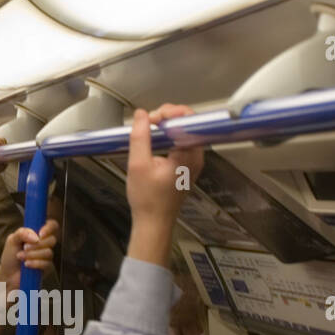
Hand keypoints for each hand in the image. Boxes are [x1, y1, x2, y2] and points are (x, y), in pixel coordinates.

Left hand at [0, 219, 57, 291]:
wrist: (8, 274)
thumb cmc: (10, 256)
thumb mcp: (12, 240)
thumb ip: (22, 233)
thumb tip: (36, 237)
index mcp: (37, 234)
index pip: (52, 225)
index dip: (49, 228)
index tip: (40, 234)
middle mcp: (44, 244)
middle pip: (52, 240)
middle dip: (36, 245)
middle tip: (24, 247)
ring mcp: (47, 256)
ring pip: (49, 252)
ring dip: (32, 254)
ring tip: (20, 257)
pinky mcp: (47, 268)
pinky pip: (47, 264)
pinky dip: (35, 263)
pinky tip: (26, 264)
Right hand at [127, 102, 202, 220]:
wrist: (154, 221)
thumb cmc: (147, 198)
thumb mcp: (138, 165)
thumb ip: (140, 137)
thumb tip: (141, 114)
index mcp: (189, 156)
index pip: (189, 120)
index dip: (170, 112)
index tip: (151, 119)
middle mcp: (197, 156)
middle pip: (187, 123)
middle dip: (166, 117)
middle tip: (146, 123)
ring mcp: (194, 161)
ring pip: (183, 131)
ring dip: (166, 125)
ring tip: (147, 130)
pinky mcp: (188, 165)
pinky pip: (181, 141)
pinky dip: (167, 135)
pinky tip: (153, 140)